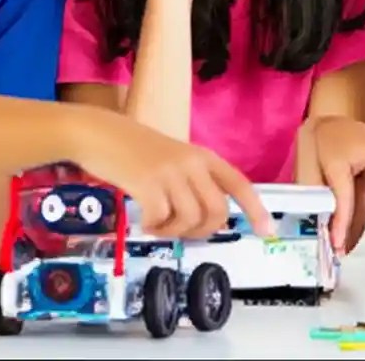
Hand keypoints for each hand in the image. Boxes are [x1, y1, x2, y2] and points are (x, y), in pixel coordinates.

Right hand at [71, 112, 272, 240]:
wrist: (99, 132)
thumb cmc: (132, 148)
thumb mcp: (172, 158)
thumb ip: (192, 181)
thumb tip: (207, 218)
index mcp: (202, 156)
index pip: (238, 184)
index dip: (255, 209)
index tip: (266, 230)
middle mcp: (191, 163)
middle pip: (217, 211)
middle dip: (201, 231)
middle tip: (180, 231)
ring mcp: (169, 172)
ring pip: (191, 219)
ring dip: (174, 231)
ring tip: (157, 222)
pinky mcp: (147, 183)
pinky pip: (162, 219)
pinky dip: (154, 228)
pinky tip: (144, 220)